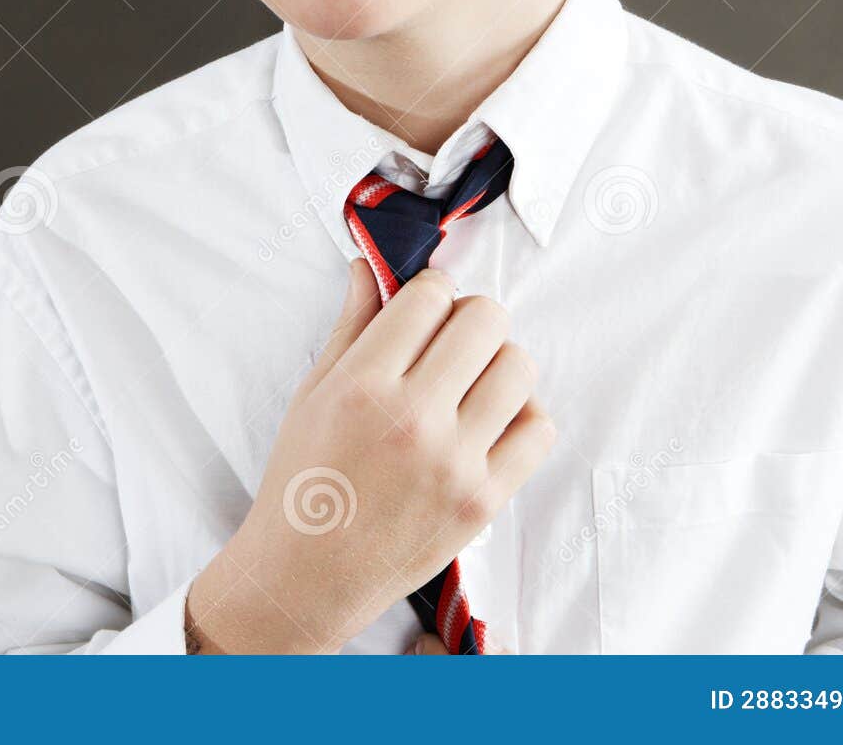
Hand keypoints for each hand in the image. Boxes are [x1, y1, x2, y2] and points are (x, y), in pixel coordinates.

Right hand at [186, 258, 554, 653]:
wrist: (308, 575)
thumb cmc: (304, 481)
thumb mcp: (312, 393)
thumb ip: (351, 326)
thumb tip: (370, 268)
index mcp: (362, 384)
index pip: (429, 295)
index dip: (430, 289)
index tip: (424, 305)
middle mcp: (413, 418)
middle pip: (486, 320)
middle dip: (470, 316)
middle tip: (451, 338)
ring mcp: (455, 462)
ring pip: (520, 367)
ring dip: (499, 361)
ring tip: (472, 381)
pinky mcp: (484, 500)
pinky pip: (539, 430)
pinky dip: (522, 415)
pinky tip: (489, 422)